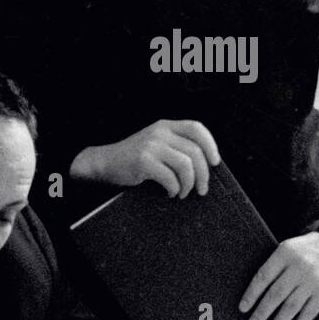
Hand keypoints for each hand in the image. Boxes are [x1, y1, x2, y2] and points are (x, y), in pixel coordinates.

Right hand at [71, 120, 220, 198]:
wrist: (103, 162)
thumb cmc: (132, 159)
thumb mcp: (155, 144)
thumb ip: (175, 146)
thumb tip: (204, 166)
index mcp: (165, 126)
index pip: (196, 128)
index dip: (210, 145)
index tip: (215, 162)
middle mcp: (159, 133)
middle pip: (195, 152)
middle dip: (203, 174)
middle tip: (202, 189)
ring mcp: (151, 146)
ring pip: (185, 165)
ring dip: (189, 184)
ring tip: (184, 193)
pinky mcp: (143, 161)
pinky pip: (170, 178)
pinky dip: (175, 189)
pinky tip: (170, 193)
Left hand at [239, 231, 318, 319]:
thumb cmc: (303, 250)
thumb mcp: (286, 249)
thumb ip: (274, 267)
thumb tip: (253, 295)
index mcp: (285, 253)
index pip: (263, 277)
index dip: (251, 295)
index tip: (242, 309)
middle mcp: (299, 267)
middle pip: (275, 294)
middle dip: (261, 313)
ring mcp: (314, 280)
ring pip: (291, 306)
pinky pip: (310, 311)